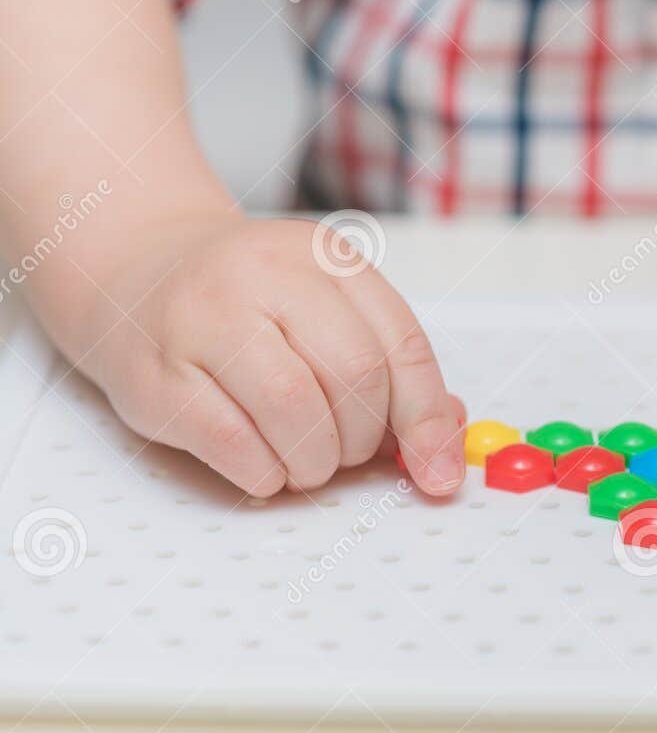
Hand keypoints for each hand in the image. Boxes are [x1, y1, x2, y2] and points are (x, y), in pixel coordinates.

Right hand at [78, 217, 465, 497]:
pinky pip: (234, 445)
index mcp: (323, 258)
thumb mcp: (331, 309)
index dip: (427, 418)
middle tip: (347, 453)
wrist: (138, 270)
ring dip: (317, 462)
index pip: (401, 344)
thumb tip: (442, 450)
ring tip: (308, 462)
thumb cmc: (250, 302)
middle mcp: (262, 277)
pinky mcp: (156, 377)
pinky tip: (267, 465)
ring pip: (296, 412)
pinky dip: (267, 474)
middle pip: (355, 377)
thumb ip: (394, 372)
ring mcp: (202, 323)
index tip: (439, 471)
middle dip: (364, 440)